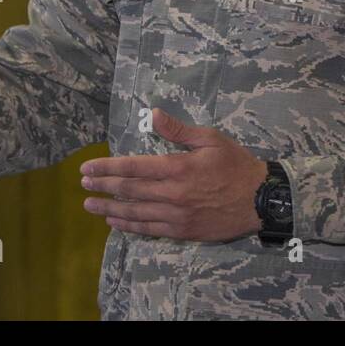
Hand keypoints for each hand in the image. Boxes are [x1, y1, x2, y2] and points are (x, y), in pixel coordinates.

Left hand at [79, 108, 268, 241]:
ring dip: (109, 209)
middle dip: (103, 186)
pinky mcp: (183, 231)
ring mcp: (177, 215)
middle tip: (82, 184)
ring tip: (90, 205)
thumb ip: (179, 130)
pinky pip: (150, 229)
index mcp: (177, 168)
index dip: (107, 168)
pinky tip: (116, 222)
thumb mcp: (210, 139)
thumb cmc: (236, 165)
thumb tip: (154, 114)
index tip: (87, 167)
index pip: (133, 168)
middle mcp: (173, 194)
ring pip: (135, 213)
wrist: (261, 200)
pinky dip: (129, 226)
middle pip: (129, 190)